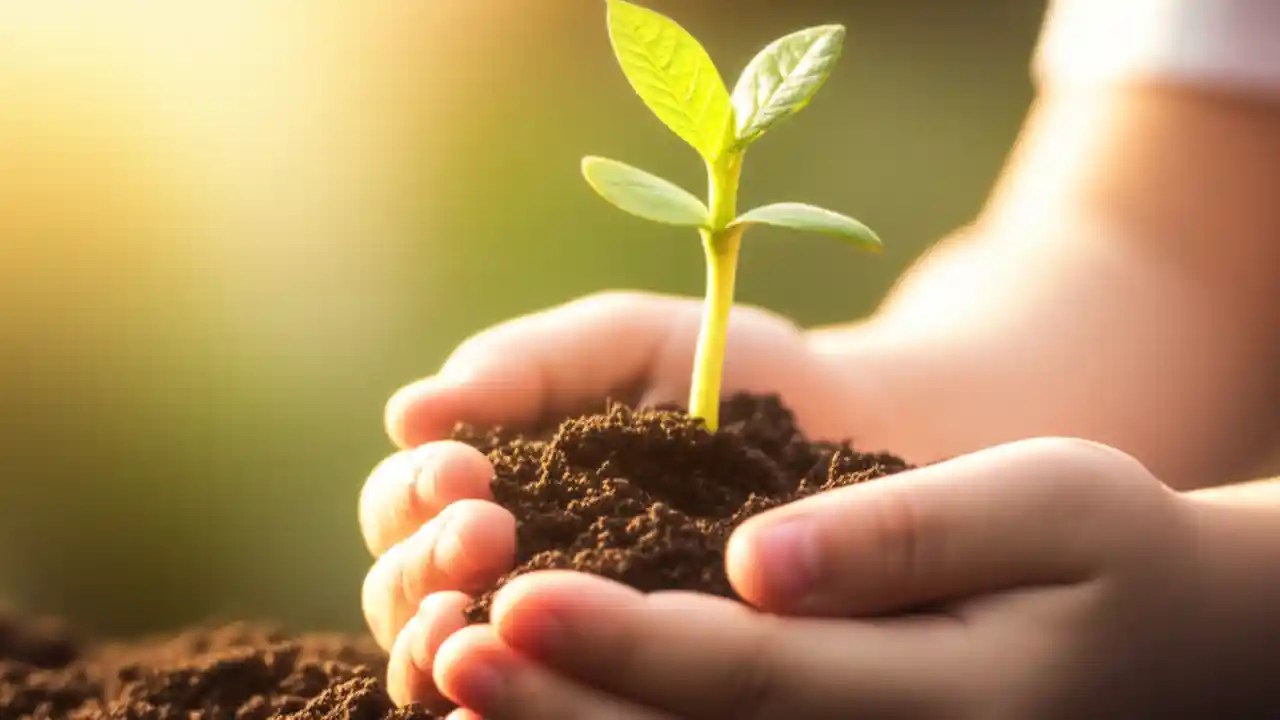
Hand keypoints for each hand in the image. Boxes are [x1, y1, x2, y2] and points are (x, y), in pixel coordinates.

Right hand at [360, 291, 875, 707]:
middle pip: (403, 592)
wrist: (855, 433)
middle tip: (484, 538)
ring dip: (443, 646)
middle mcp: (507, 570)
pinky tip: (521, 698)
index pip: (404, 505)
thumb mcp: (629, 344)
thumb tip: (407, 413)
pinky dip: (511, 705)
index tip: (463, 472)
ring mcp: (557, 635)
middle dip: (423, 568)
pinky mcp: (619, 678)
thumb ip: (529, 364)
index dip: (414, 494)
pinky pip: (544, 705)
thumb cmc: (734, 375)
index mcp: (493, 484)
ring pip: (454, 663)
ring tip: (473, 628)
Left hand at [428, 438, 1261, 718]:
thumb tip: (756, 562)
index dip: (622, 643)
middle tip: (446, 644)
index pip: (744, 677)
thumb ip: (903, 534)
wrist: (1168, 642)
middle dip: (557, 702)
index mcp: (929, 696)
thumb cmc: (1107, 550)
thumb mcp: (1043, 503)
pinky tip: (541, 703)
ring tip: (456, 674)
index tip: (516, 593)